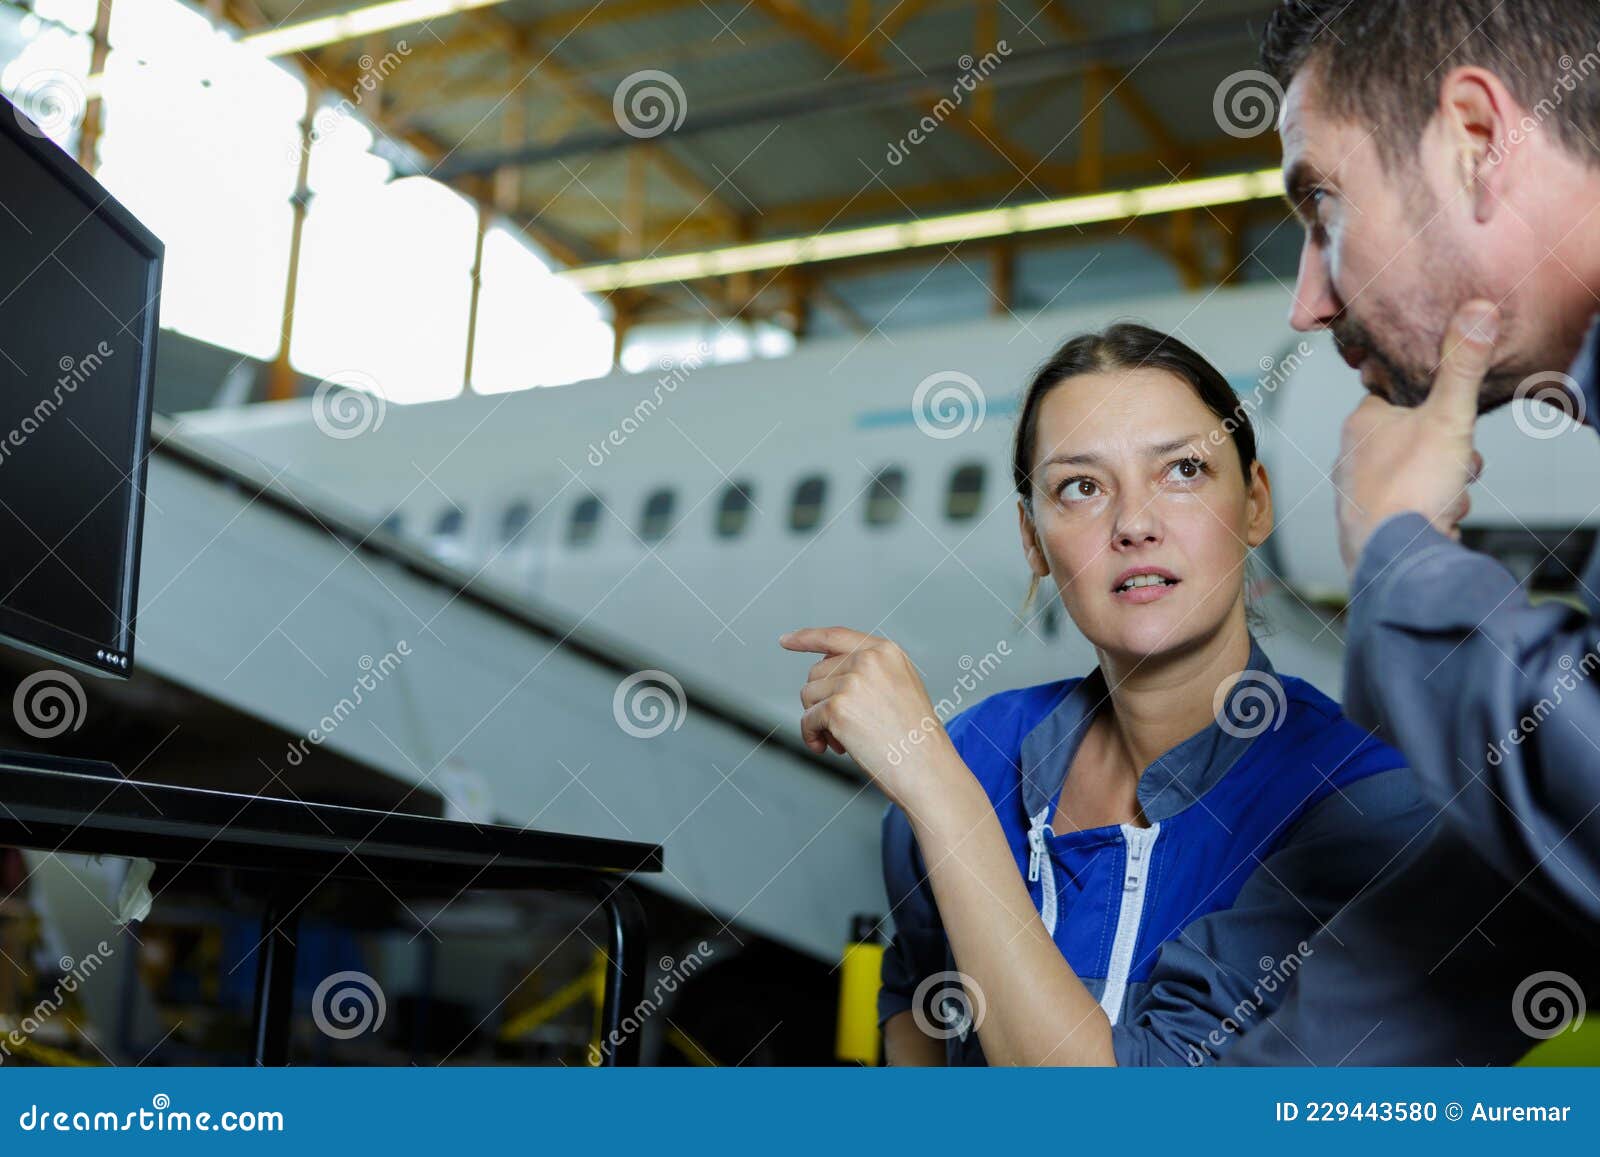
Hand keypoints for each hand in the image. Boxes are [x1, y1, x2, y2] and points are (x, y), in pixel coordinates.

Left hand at [778, 626, 957, 806]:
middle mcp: (868, 659)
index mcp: (885, 650)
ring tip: (842, 740)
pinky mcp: (838, 707)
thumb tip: (825, 672)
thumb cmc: (916, 737)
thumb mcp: (900, 687)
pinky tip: (827, 748)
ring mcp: (852, 681)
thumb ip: (868, 671)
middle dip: (822, 700)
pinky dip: (812, 736)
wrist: (927, 768)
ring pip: (809, 695)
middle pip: (817, 672)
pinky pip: (807, 719)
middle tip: (842, 728)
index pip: (835, 636)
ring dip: (818, 721)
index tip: (787, 640)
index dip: (807, 638)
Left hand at [1333, 300, 1495, 575]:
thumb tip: (1476, 310)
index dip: (1429, 400)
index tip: (1446, 411)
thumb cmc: (1411, 486)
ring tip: (1446, 492)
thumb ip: (1462, 366)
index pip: (1394, 393)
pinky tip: (1438, 518)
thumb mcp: (1447, 416)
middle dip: (1447, 449)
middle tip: (1456, 459)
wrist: (1393, 558)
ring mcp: (1357, 493)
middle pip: (1414, 436)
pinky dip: (1433, 510)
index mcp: (1361, 423)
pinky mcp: (1368, 525)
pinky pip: (1413, 506)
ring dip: (1444, 482)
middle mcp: (1351, 456)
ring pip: (1419, 473)